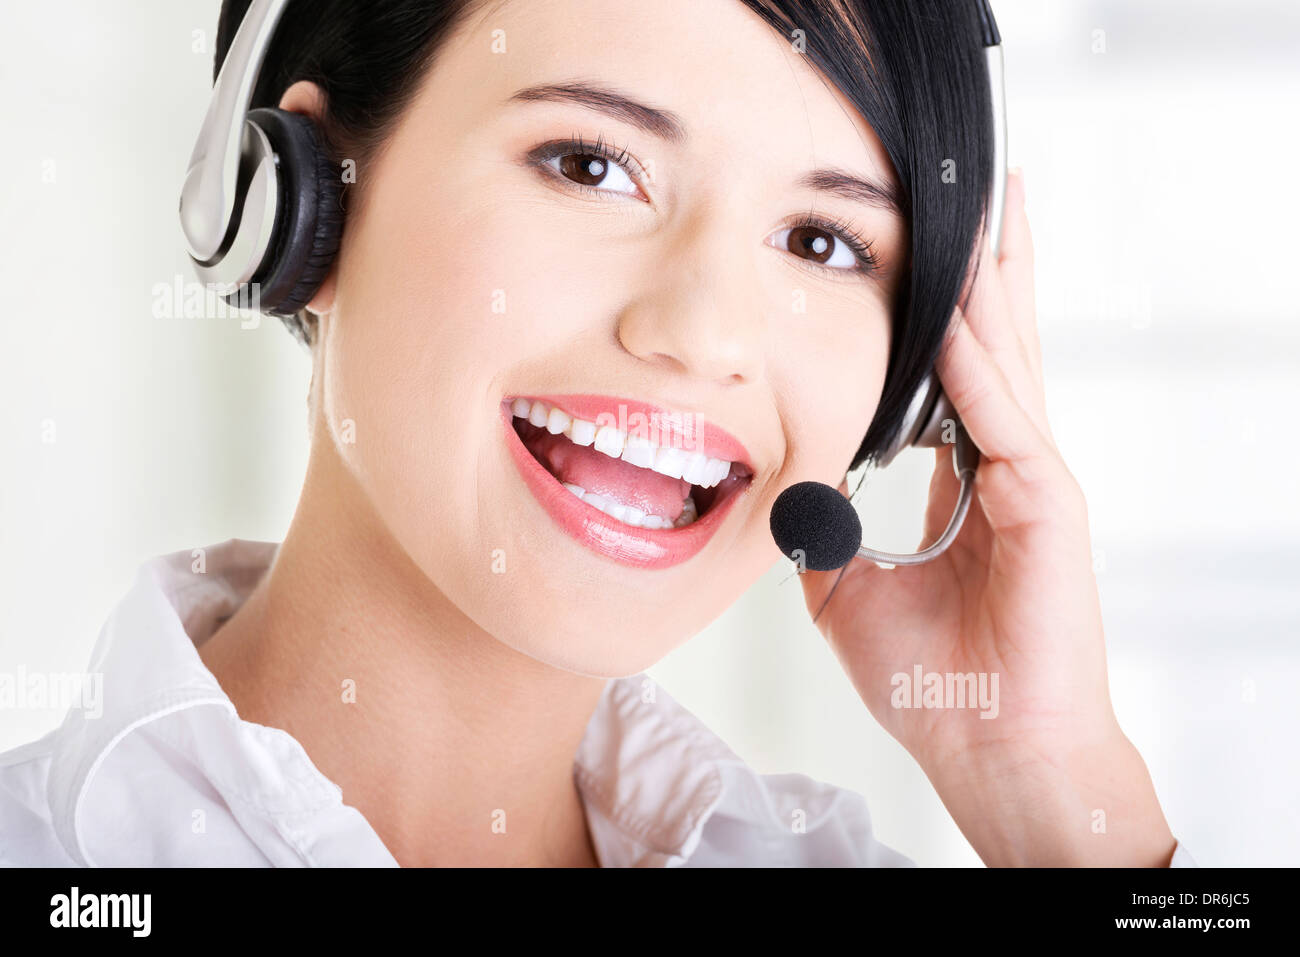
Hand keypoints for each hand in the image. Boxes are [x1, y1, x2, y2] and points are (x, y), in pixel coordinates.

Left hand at [799, 169, 1175, 865]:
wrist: (984, 745)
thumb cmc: (933, 679)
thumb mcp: (847, 593)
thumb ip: (823, 534)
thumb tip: (781, 492)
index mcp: (967, 478)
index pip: (954, 371)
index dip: (941, 308)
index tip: (920, 250)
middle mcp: (1006, 464)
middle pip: (996, 343)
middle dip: (990, 265)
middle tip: (984, 188)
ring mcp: (1033, 480)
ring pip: (1011, 361)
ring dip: (995, 286)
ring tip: (990, 211)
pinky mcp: (1049, 507)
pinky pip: (1007, 422)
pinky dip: (978, 371)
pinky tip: (957, 321)